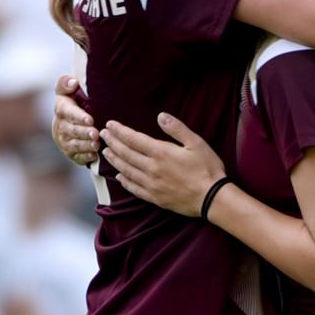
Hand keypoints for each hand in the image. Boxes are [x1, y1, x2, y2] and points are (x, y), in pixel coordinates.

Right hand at [53, 76, 98, 164]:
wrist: (68, 122)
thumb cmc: (73, 103)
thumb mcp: (67, 91)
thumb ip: (65, 83)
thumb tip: (73, 83)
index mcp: (61, 109)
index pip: (68, 112)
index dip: (79, 116)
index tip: (90, 119)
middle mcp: (61, 126)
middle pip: (72, 130)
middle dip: (84, 133)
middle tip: (96, 133)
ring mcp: (65, 141)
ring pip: (75, 144)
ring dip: (86, 145)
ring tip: (97, 144)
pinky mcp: (70, 153)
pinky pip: (77, 156)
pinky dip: (86, 157)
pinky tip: (94, 156)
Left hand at [101, 114, 225, 217]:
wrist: (212, 198)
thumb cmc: (207, 169)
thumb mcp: (196, 143)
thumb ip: (177, 128)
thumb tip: (160, 116)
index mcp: (161, 152)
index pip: (133, 139)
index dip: (120, 131)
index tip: (109, 124)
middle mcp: (152, 168)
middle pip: (126, 154)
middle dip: (113, 143)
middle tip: (102, 135)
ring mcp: (152, 184)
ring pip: (127, 170)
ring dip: (114, 160)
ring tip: (106, 153)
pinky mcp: (155, 198)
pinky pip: (134, 188)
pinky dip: (125, 181)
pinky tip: (119, 177)